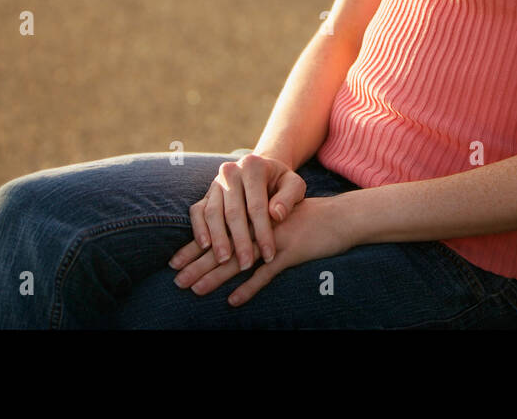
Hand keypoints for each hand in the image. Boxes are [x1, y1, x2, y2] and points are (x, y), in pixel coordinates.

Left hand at [169, 194, 357, 306]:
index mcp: (254, 216)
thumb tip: (230, 244)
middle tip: (176, 281)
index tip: (175, 262)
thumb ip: (256, 228)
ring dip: (215, 277)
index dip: (195, 248)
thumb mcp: (278, 219)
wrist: (341, 217)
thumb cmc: (308, 220)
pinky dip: (250, 287)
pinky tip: (234, 300)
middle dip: (198, 264)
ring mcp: (275, 237)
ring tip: (195, 290)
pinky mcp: (291, 251)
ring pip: (240, 259)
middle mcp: (261, 224)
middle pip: (224, 247)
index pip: (219, 231)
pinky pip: (267, 272)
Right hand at [171, 153, 305, 272]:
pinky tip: (205, 246)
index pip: (257, 205)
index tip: (269, 255)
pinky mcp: (206, 194)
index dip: (263, 232)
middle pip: (233, 211)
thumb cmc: (281, 184)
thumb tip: (276, 215)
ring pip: (212, 212)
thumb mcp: (294, 185)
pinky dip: (199, 229)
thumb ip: (289, 198)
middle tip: (246, 264)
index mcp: (254, 166)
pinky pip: (197, 211)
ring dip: (218, 238)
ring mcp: (215, 183)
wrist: (264, 172)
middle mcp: (231, 171)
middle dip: (240, 241)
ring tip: (224, 260)